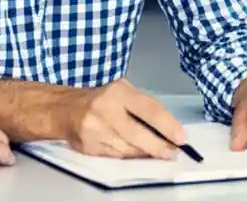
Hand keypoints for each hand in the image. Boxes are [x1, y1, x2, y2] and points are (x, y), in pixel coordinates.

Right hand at [62, 78, 186, 158]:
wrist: (65, 109)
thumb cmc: (102, 98)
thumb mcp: (123, 91)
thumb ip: (143, 107)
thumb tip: (168, 129)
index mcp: (118, 92)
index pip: (148, 110)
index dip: (167, 126)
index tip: (181, 138)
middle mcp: (105, 110)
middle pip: (138, 134)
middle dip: (158, 146)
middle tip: (172, 152)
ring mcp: (94, 130)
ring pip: (127, 149)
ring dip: (145, 153)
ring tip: (158, 152)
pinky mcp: (88, 146)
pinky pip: (116, 156)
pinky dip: (129, 156)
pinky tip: (137, 154)